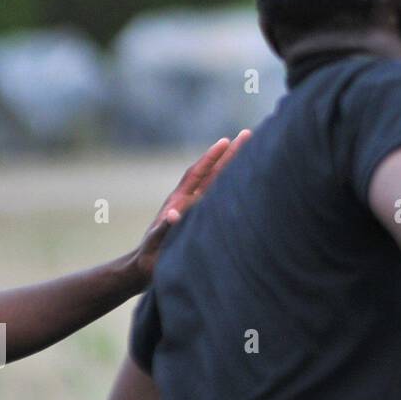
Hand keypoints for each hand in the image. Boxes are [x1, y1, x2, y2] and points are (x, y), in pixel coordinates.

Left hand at [132, 130, 250, 284]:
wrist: (147, 266)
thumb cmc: (151, 254)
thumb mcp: (157, 240)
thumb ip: (165, 227)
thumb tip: (173, 214)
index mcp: (179, 200)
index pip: (198, 174)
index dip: (211, 158)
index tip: (226, 141)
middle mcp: (190, 200)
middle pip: (214, 172)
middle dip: (231, 154)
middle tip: (249, 134)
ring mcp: (197, 208)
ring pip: (219, 183)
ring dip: (234, 166)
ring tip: (253, 150)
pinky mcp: (202, 218)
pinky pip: (220, 199)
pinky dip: (232, 187)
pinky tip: (245, 179)